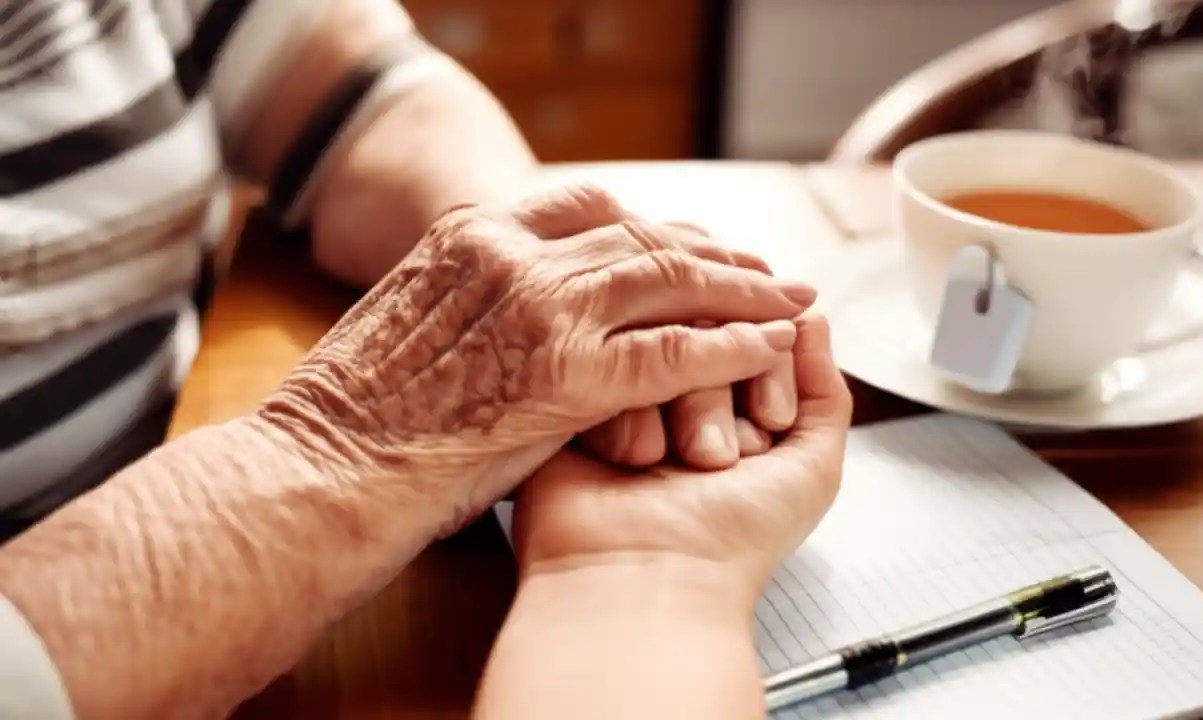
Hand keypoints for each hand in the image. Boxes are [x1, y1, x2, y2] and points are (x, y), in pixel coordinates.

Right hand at [257, 183, 816, 535]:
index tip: (691, 241)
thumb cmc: (352, 417)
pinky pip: (674, 351)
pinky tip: (769, 346)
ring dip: (739, 288)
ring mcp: (543, 309)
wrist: (318, 469)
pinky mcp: (567, 375)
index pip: (592, 208)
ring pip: (670, 280)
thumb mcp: (408, 320)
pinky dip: (729, 346)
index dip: (655, 225)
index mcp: (472, 236)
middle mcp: (514, 255)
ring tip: (788, 297)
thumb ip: (472, 297)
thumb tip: (513, 305)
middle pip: (643, 235)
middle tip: (760, 266)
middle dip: (711, 249)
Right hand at [511, 314, 850, 592]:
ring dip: (679, 410)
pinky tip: (631, 461)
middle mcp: (691, 402)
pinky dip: (629, 417)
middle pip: (714, 337)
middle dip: (722, 398)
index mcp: (743, 411)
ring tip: (671, 466)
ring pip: (664, 349)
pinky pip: (613, 367)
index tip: (769, 424)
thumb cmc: (735, 542)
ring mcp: (638, 401)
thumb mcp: (813, 467)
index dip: (770, 371)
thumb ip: (826, 390)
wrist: (652, 580)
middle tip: (715, 458)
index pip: (762, 337)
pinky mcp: (588, 408)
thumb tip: (813, 318)